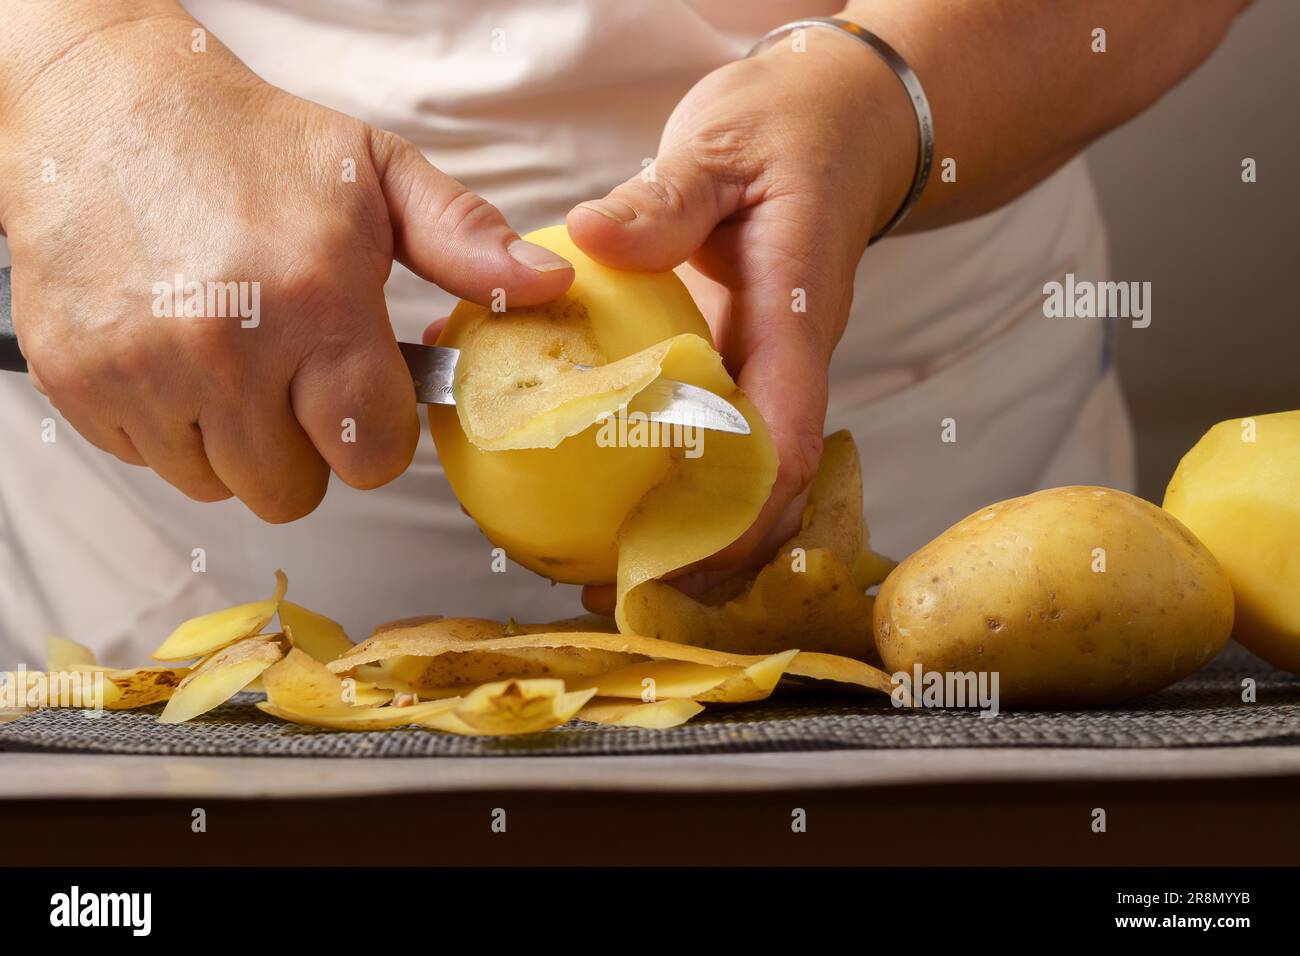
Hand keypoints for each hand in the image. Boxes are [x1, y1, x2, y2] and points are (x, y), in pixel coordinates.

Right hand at [0, 5, 572, 521]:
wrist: (105, 107)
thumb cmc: (254, 148)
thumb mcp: (377, 176)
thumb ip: (467, 240)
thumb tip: (553, 286)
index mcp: (317, 300)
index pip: (373, 455)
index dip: (377, 434)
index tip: (362, 396)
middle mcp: (227, 348)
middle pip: (293, 492)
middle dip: (306, 448)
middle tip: (294, 377)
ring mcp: (142, 371)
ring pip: (220, 486)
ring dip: (236, 444)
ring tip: (233, 361)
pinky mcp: (76, 381)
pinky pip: (148, 461)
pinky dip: (169, 428)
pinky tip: (176, 355)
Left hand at [567, 24, 914, 609]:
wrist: (838, 125)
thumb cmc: (787, 132)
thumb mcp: (721, 148)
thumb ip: (665, 199)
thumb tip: (592, 239)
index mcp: (793, 321)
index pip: (785, 441)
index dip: (744, 514)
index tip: (684, 563)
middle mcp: (789, 363)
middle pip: (771, 489)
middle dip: (714, 554)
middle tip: (627, 595)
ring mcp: (769, 371)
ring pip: (749, 479)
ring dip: (695, 536)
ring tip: (613, 578)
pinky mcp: (744, 366)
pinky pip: (720, 444)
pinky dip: (678, 486)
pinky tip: (615, 505)